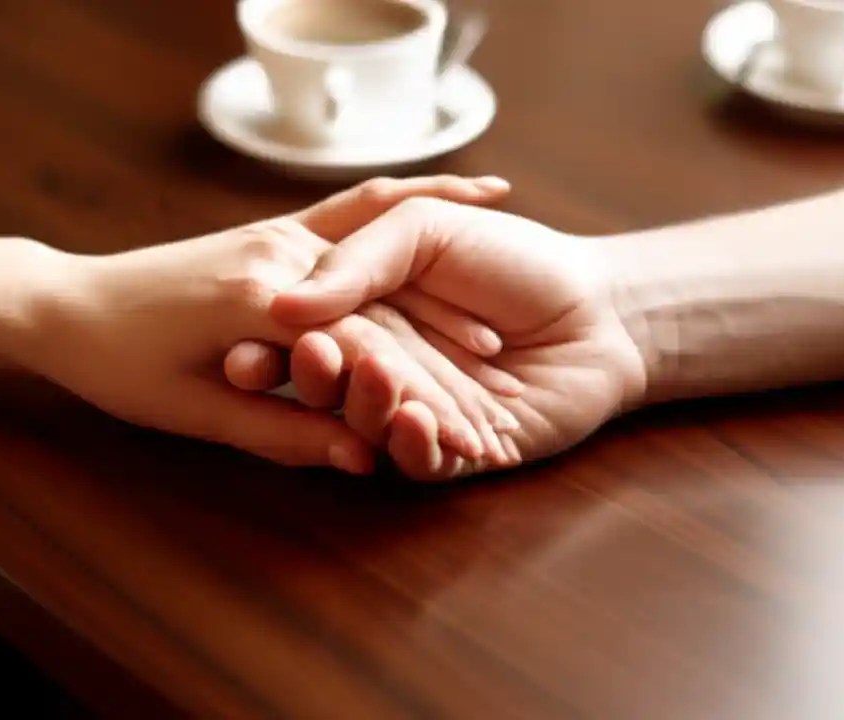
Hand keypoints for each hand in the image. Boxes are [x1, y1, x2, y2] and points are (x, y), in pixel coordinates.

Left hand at [12, 178, 512, 473]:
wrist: (70, 303)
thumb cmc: (123, 367)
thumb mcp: (197, 414)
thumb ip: (284, 433)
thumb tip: (361, 461)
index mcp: (262, 305)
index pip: (365, 348)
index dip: (421, 392)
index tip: (473, 426)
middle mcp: (283, 257)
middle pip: (386, 300)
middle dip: (449, 341)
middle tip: (511, 373)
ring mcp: (283, 233)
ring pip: (387, 250)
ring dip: (447, 281)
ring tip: (506, 313)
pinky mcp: (279, 227)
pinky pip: (362, 207)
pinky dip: (420, 196)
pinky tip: (476, 189)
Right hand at [267, 198, 648, 480]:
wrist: (600, 306)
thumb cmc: (516, 258)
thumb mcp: (428, 228)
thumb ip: (359, 260)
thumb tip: (283, 305)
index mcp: (366, 310)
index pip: (311, 330)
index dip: (280, 341)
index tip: (243, 346)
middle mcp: (383, 364)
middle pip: (330, 381)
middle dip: (312, 376)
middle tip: (310, 362)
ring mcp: (417, 412)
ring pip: (368, 424)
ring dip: (365, 405)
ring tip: (377, 376)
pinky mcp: (453, 455)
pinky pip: (418, 461)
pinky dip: (414, 442)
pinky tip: (419, 420)